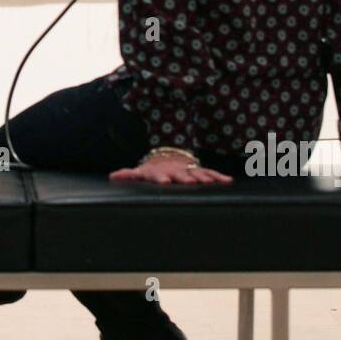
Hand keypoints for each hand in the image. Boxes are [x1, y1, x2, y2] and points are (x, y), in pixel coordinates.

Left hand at [109, 157, 232, 186]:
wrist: (169, 156)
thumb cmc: (153, 169)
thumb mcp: (140, 170)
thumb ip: (127, 174)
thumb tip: (112, 176)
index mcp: (160, 172)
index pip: (160, 175)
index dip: (161, 178)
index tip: (164, 182)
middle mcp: (175, 170)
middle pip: (181, 174)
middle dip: (186, 177)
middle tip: (191, 182)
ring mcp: (188, 169)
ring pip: (198, 173)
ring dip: (205, 177)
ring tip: (212, 182)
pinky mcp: (199, 170)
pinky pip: (211, 173)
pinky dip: (219, 177)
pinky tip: (228, 181)